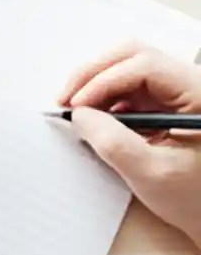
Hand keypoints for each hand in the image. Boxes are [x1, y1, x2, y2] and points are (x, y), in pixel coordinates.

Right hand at [59, 42, 200, 245]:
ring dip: (96, 86)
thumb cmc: (194, 199)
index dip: (105, 81)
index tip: (76, 107)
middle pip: (134, 56)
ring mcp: (177, 92)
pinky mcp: (165, 103)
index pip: (145, 66)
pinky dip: (104, 99)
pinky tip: (93, 120)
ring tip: (75, 112)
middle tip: (66, 100)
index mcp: (200, 95)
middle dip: (94, 74)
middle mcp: (190, 85)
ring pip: (128, 67)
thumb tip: (79, 115)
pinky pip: (128, 88)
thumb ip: (114, 143)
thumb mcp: (152, 174)